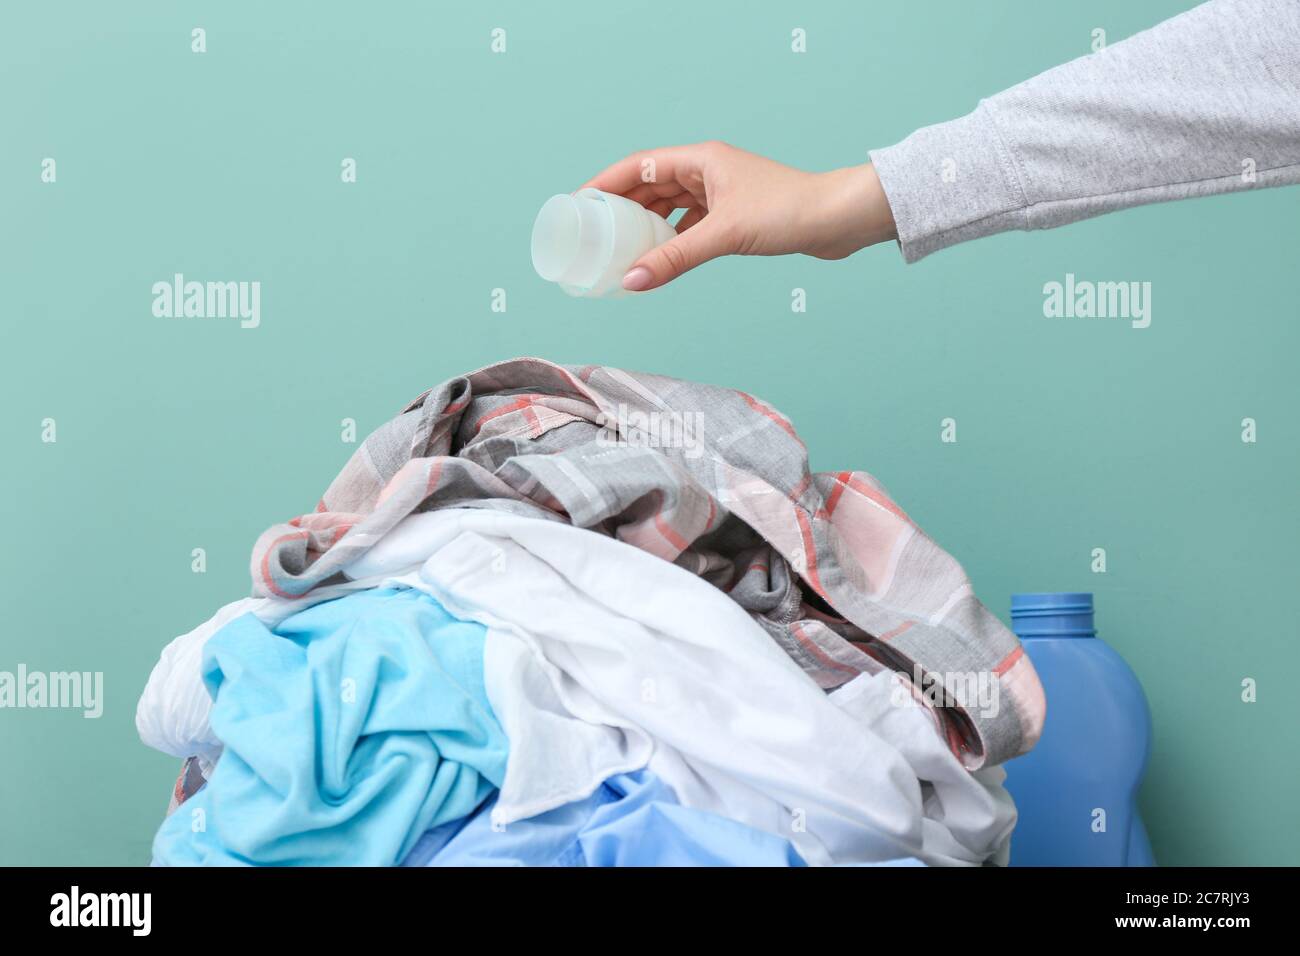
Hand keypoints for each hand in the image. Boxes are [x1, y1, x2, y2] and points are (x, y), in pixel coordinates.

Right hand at [579, 141, 897, 291]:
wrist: (837, 220)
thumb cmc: (790, 211)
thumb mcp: (724, 236)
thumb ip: (676, 259)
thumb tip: (632, 281)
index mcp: (701, 159)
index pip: (637, 166)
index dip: (604, 184)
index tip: (577, 204)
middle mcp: (707, 170)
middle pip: (649, 186)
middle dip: (620, 209)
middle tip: (592, 233)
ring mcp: (720, 191)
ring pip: (669, 206)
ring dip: (645, 226)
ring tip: (619, 249)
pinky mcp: (733, 213)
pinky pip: (688, 224)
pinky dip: (671, 240)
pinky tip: (659, 258)